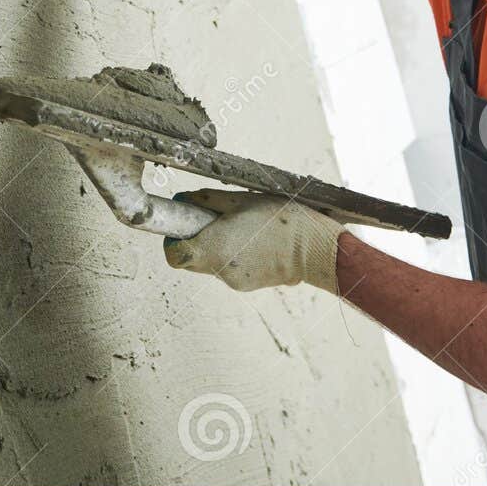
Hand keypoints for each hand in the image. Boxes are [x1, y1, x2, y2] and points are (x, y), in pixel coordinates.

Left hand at [164, 189, 344, 293]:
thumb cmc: (281, 220)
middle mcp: (220, 271)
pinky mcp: (247, 287)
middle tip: (212, 221)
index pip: (173, 255)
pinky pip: (229, 270)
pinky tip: (254, 241)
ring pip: (210, 264)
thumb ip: (206, 200)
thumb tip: (183, 199)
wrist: (315, 249)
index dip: (171, 240)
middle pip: (190, 260)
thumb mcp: (240, 200)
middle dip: (194, 240)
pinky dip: (233, 256)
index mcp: (213, 249)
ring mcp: (234, 282)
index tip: (181, 225)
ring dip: (216, 247)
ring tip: (241, 229)